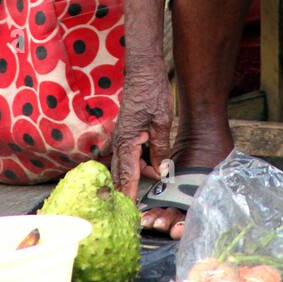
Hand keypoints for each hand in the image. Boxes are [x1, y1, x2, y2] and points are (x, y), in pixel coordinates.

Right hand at [111, 61, 172, 201]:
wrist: (143, 70)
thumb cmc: (152, 93)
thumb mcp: (162, 122)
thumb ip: (160, 148)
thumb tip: (161, 170)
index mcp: (128, 140)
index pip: (127, 174)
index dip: (129, 194)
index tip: (128, 211)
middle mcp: (120, 141)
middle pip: (121, 173)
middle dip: (127, 191)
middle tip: (132, 209)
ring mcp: (121, 136)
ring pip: (125, 164)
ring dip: (136, 175)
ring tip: (153, 181)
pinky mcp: (126, 132)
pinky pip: (129, 154)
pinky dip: (138, 163)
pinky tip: (153, 165)